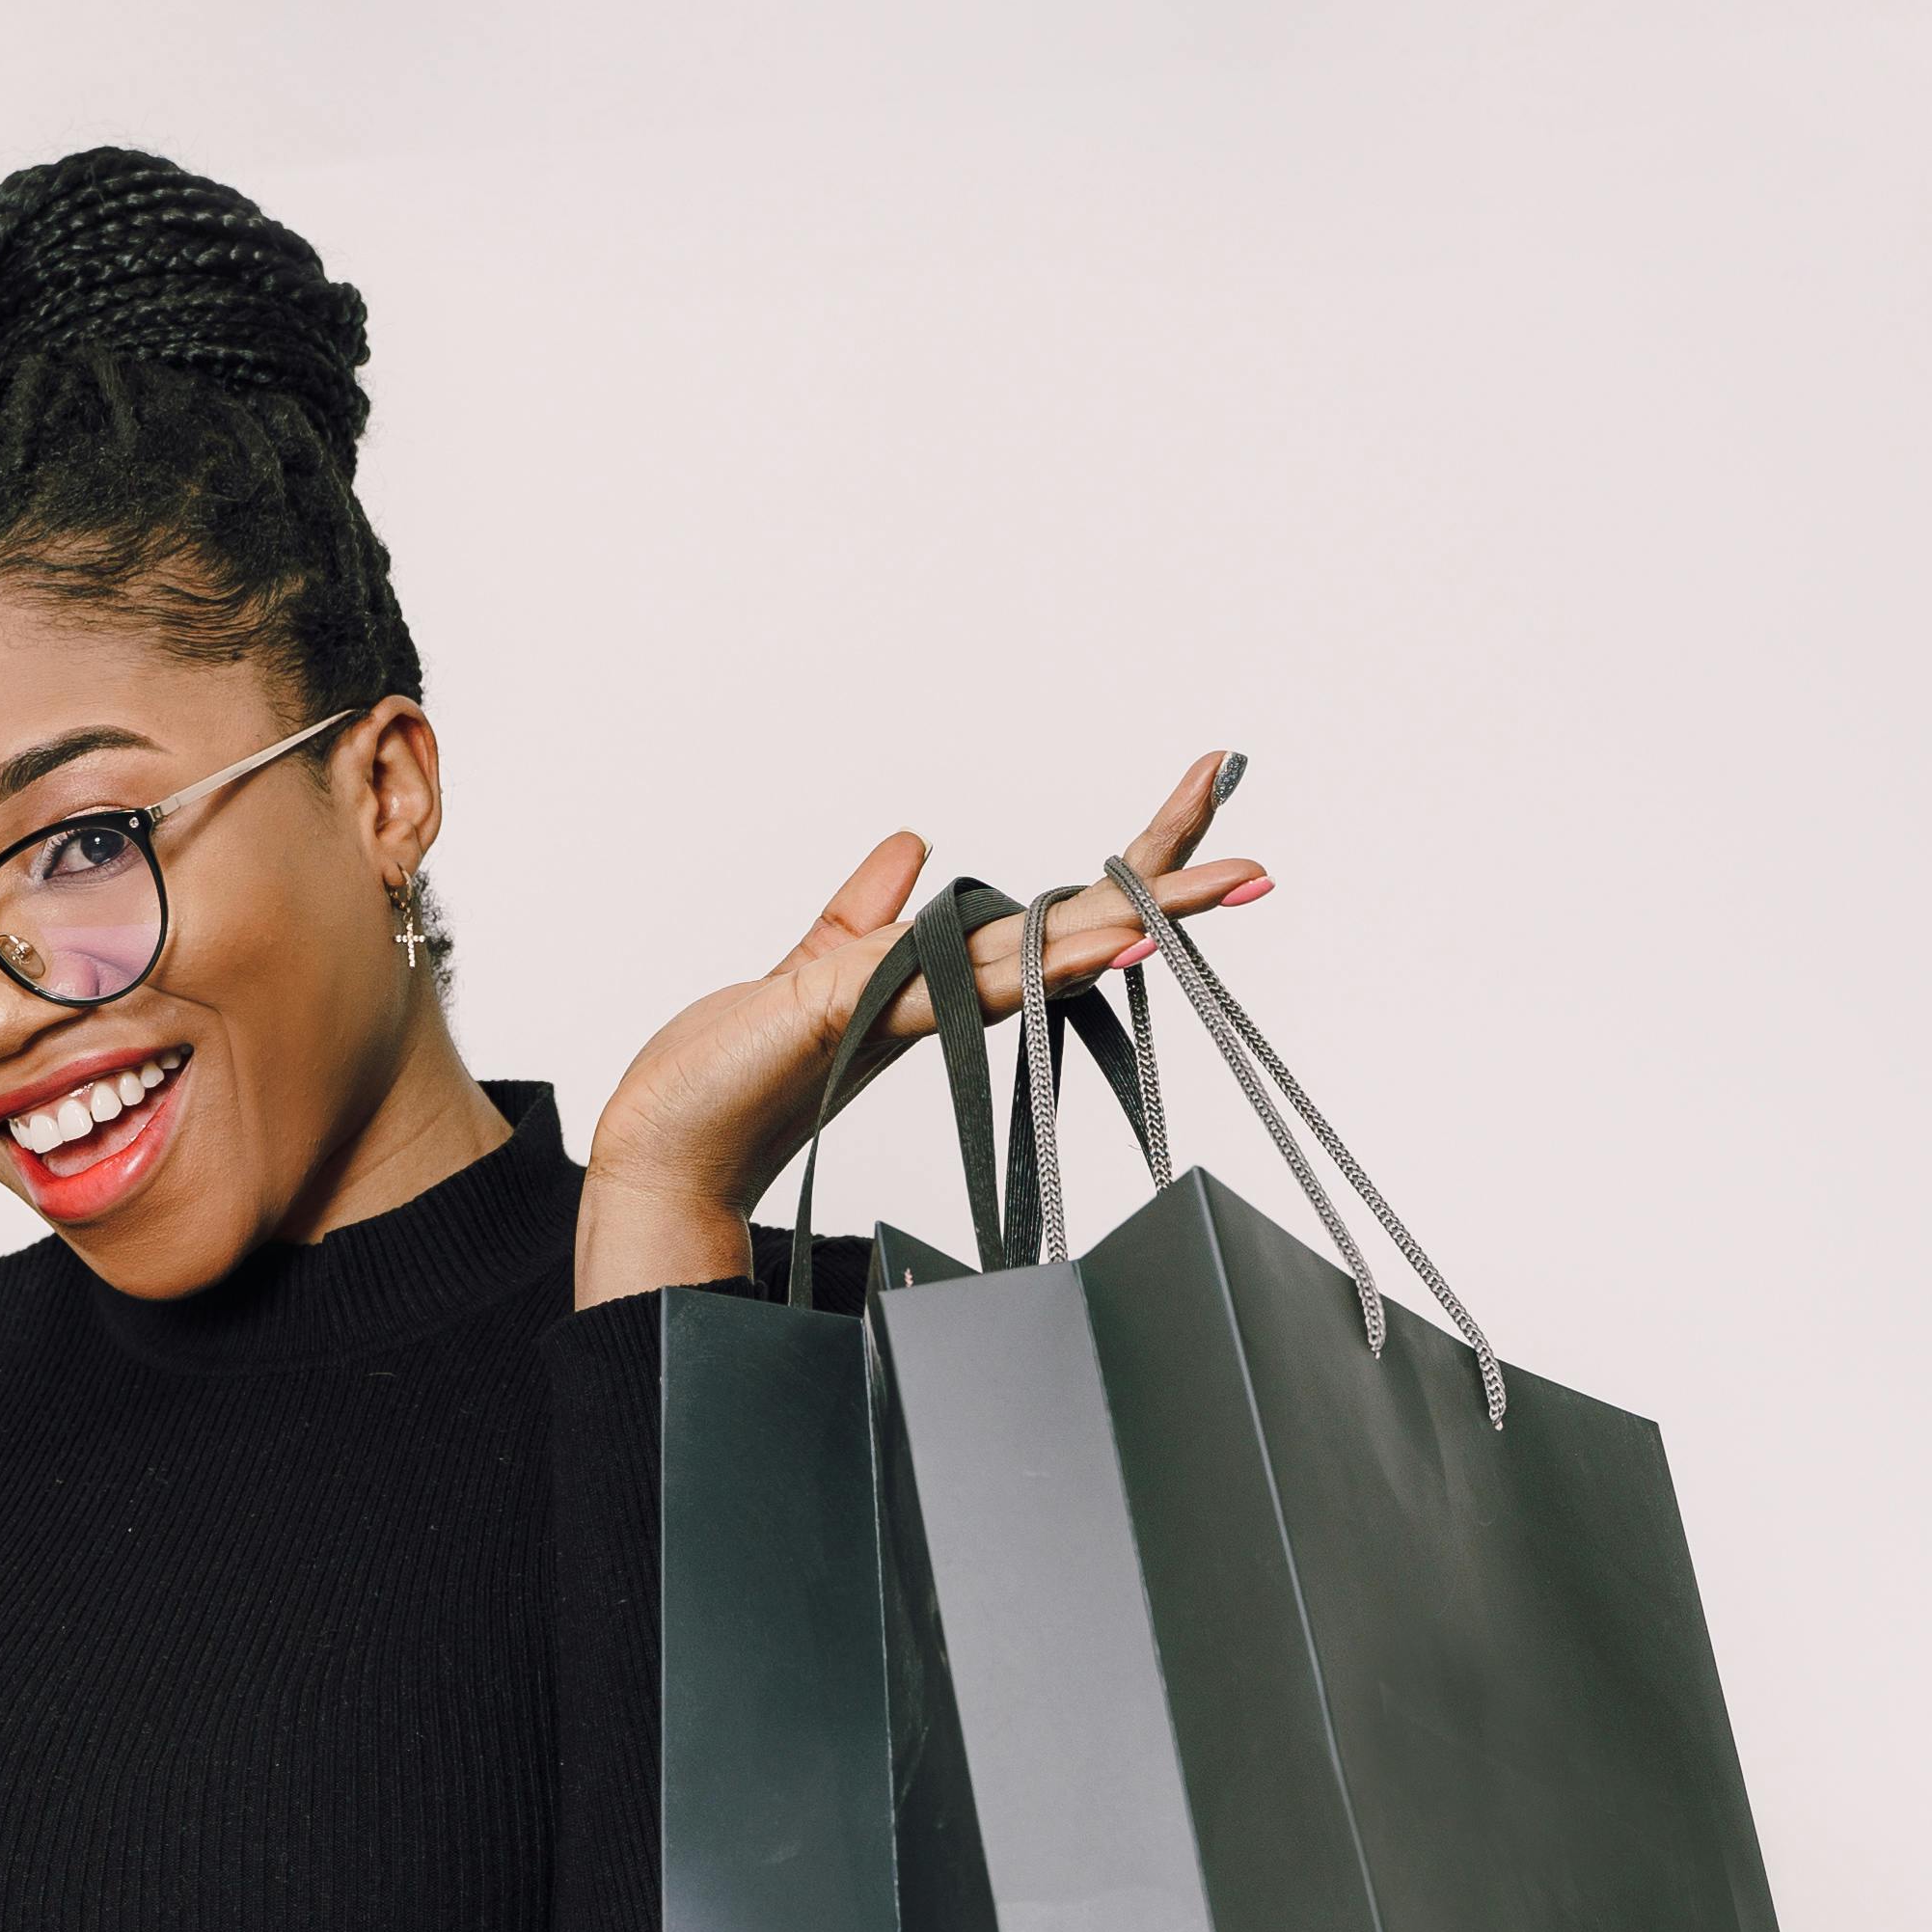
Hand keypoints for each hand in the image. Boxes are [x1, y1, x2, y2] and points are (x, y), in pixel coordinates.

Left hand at [575, 750, 1266, 1302]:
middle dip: (1174, 898)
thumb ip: (866, 912)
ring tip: (1206, 904)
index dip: (1134, 860)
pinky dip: (1031, 964)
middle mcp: (944, 997)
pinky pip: (962, 982)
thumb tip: (910, 845)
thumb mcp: (810, 966)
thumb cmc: (734, 1071)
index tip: (1204, 787)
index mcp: (943, 977)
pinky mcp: (862, 1017)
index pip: (1056, 911)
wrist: (666, 1144)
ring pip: (1041, 961)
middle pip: (1080, 934)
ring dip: (1126, 930)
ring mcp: (913, 1011)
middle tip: (1265, 869)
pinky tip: (1096, 944)